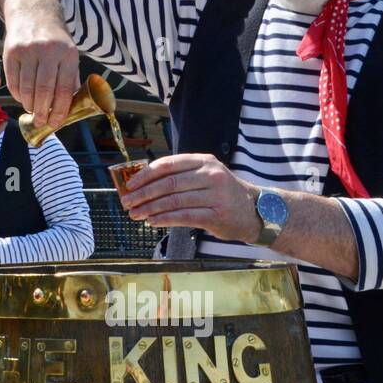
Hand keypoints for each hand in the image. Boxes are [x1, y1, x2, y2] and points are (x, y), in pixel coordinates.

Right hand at [0, 0, 78, 133]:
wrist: (33, 13)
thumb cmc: (54, 39)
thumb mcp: (69, 52)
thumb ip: (70, 77)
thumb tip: (68, 107)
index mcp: (67, 53)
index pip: (64, 89)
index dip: (60, 110)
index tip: (56, 123)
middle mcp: (47, 51)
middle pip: (44, 90)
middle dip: (43, 111)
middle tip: (42, 122)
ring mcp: (27, 51)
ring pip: (27, 88)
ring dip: (29, 105)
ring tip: (32, 111)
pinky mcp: (11, 52)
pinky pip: (13, 81)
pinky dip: (17, 94)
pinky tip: (22, 98)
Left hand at [122, 154, 260, 243]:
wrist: (256, 211)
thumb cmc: (222, 192)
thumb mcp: (206, 175)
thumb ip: (180, 176)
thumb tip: (143, 183)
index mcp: (204, 161)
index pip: (168, 164)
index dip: (145, 174)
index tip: (129, 184)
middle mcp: (211, 175)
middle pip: (168, 184)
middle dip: (143, 194)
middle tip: (127, 202)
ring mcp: (215, 196)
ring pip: (174, 201)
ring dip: (150, 209)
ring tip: (135, 214)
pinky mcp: (217, 216)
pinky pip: (184, 217)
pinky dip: (164, 219)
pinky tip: (152, 221)